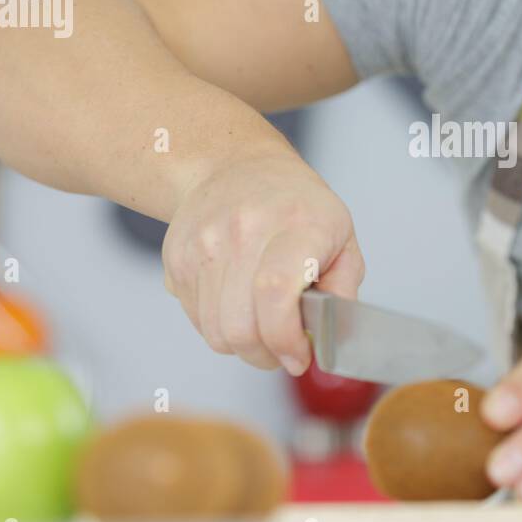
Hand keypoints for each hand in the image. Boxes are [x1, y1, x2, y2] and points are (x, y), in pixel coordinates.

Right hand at [161, 150, 364, 373]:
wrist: (234, 165)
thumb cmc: (296, 204)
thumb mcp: (342, 235)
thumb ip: (344, 289)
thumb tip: (332, 339)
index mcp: (294, 222)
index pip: (275, 292)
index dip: (285, 338)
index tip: (299, 356)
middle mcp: (243, 230)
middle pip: (240, 324)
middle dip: (265, 355)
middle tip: (284, 353)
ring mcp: (203, 244)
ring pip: (215, 331)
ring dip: (242, 347)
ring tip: (263, 331)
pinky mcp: (177, 259)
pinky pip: (196, 320)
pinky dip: (220, 328)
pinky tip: (240, 308)